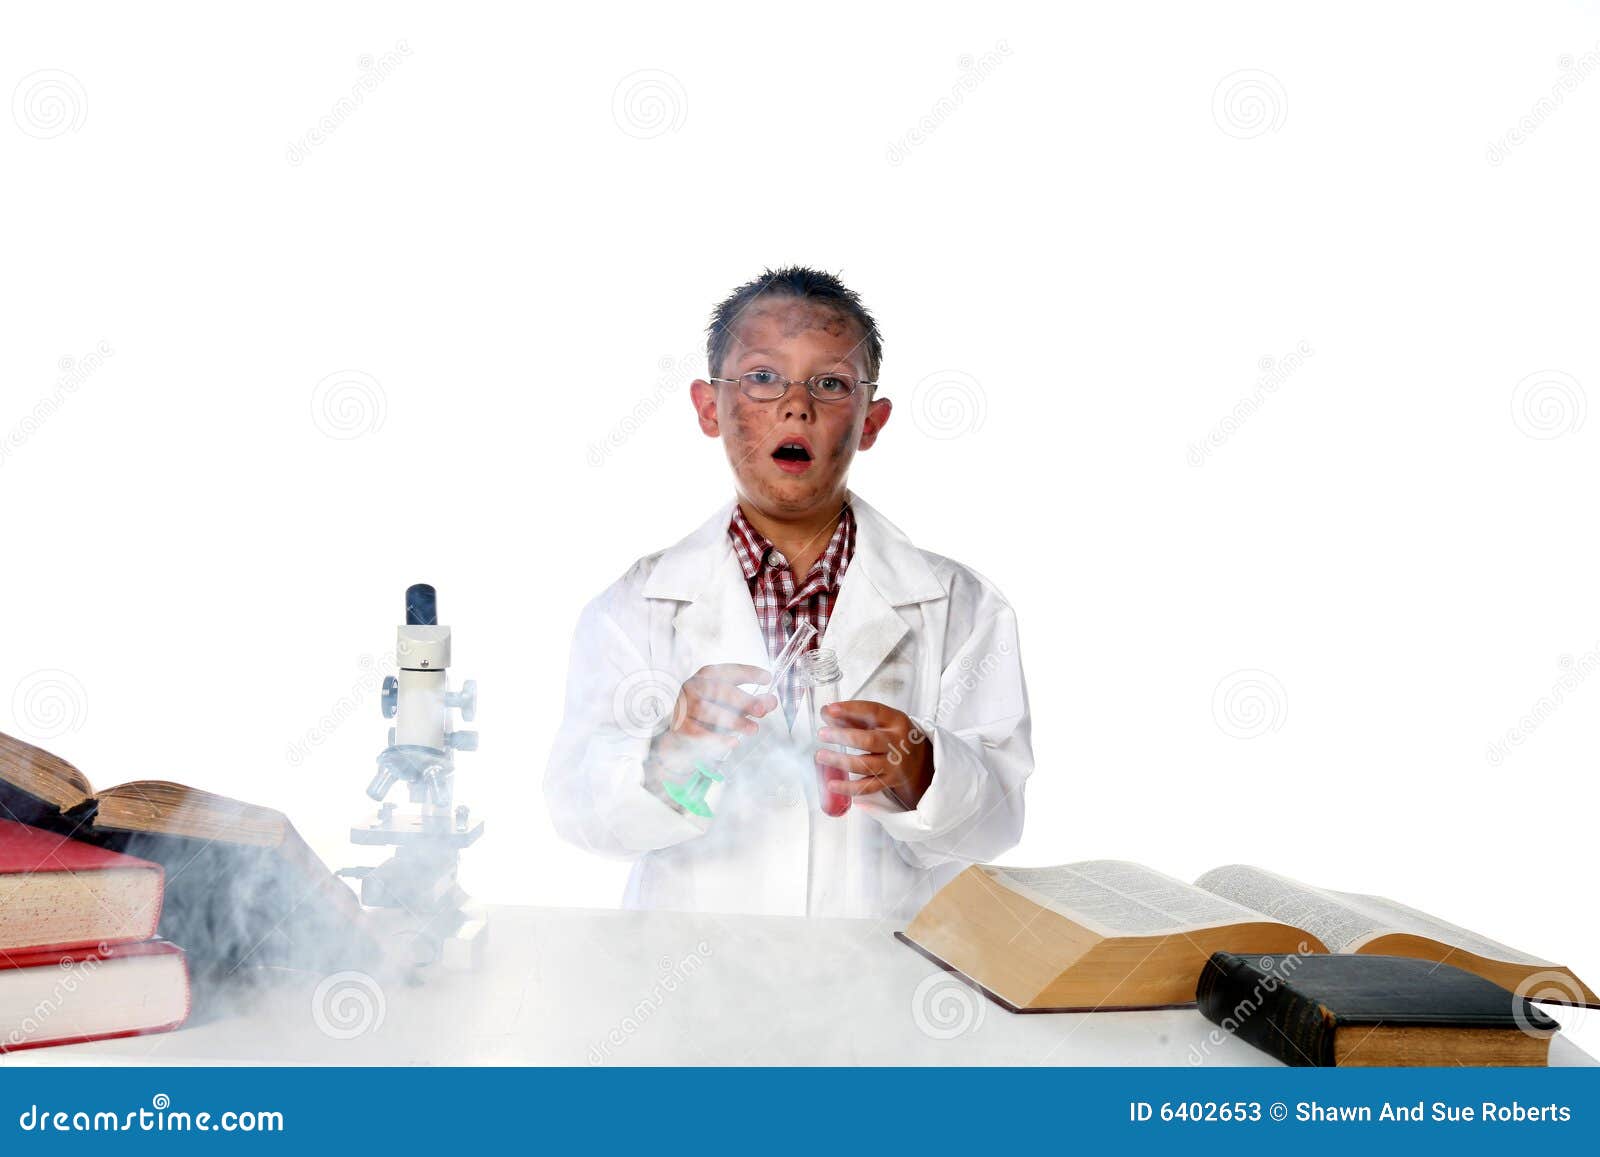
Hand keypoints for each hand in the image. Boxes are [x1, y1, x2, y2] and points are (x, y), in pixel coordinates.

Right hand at [647, 663, 777, 776]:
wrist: (681, 726)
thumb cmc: (709, 709)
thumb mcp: (729, 701)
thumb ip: (750, 701)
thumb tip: (771, 702)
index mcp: (708, 675)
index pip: (729, 670)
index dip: (748, 673)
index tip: (767, 678)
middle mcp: (694, 686)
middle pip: (718, 690)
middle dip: (743, 700)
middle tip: (762, 710)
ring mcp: (685, 705)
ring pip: (708, 711)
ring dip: (733, 721)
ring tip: (753, 729)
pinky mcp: (680, 725)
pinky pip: (698, 731)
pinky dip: (717, 738)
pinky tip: (733, 742)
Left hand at [816, 700, 934, 808]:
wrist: (919, 761)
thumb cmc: (893, 736)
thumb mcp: (881, 721)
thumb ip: (854, 716)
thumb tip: (825, 712)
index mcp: (896, 721)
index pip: (874, 711)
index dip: (851, 709)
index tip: (831, 709)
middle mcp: (897, 742)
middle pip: (869, 740)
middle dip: (842, 736)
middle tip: (822, 734)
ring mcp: (894, 764)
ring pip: (865, 765)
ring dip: (840, 761)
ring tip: (820, 756)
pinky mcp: (889, 781)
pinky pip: (867, 786)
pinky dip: (848, 787)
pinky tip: (832, 784)